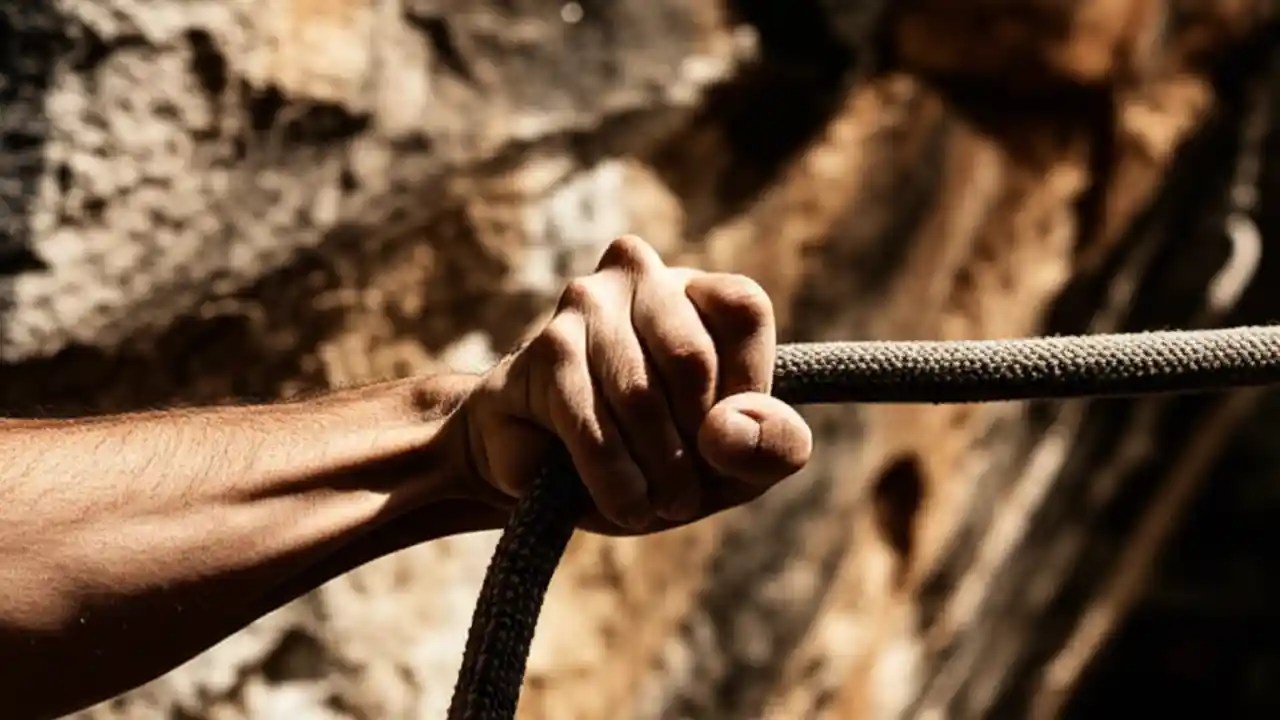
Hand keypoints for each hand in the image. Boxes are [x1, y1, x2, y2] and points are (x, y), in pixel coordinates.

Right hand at [458, 235, 811, 534]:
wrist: (549, 472)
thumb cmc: (657, 455)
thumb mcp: (738, 463)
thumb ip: (771, 445)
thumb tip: (729, 431)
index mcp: (697, 290)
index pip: (741, 310)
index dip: (744, 385)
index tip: (724, 442)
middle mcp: (639, 277)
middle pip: (691, 358)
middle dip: (694, 442)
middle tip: (688, 492)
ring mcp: (584, 306)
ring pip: (638, 394)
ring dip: (657, 469)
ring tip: (659, 504)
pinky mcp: (544, 353)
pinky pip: (590, 423)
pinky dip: (615, 477)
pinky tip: (628, 505)